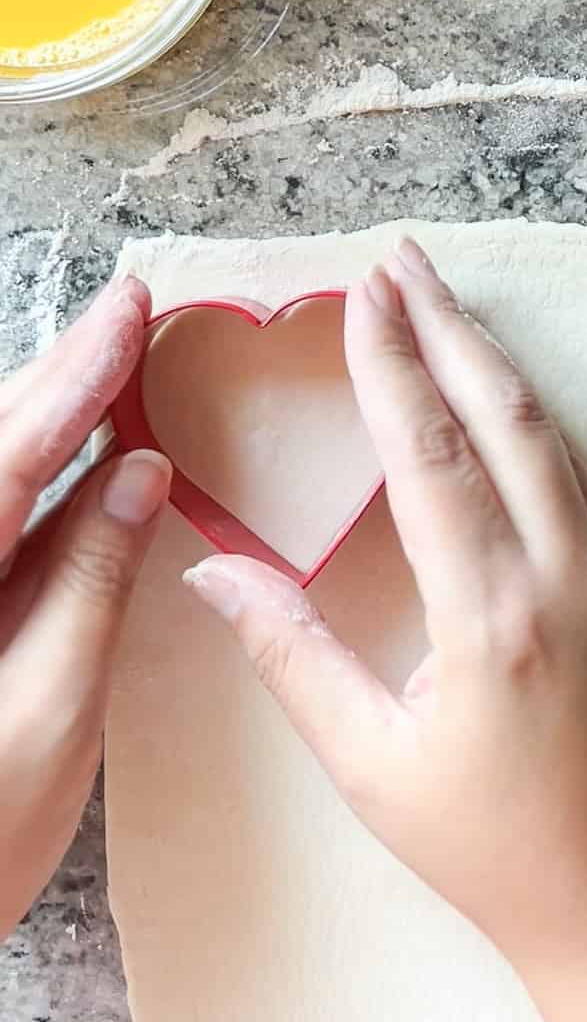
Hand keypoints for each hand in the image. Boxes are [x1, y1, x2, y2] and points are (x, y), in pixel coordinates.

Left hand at [0, 279, 171, 939]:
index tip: (131, 308)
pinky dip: (34, 477)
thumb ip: (92, 582)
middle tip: (130, 310)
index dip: (79, 373)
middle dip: (61, 372)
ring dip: (46, 414)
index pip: (12, 450)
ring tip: (113, 358)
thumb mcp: (54, 712)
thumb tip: (139, 475)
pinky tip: (81, 461)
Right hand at [184, 235, 586, 1003]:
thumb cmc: (501, 857)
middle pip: (505, 413)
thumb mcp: (375, 771)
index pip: (430, 450)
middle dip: (449, 325)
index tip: (361, 291)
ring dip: (496, 363)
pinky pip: (581, 479)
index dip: (391, 363)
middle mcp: (564, 572)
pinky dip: (536, 422)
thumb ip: (296, 659)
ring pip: (553, 438)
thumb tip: (214, 571)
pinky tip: (509, 406)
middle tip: (401, 258)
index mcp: (493, 612)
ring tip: (445, 306)